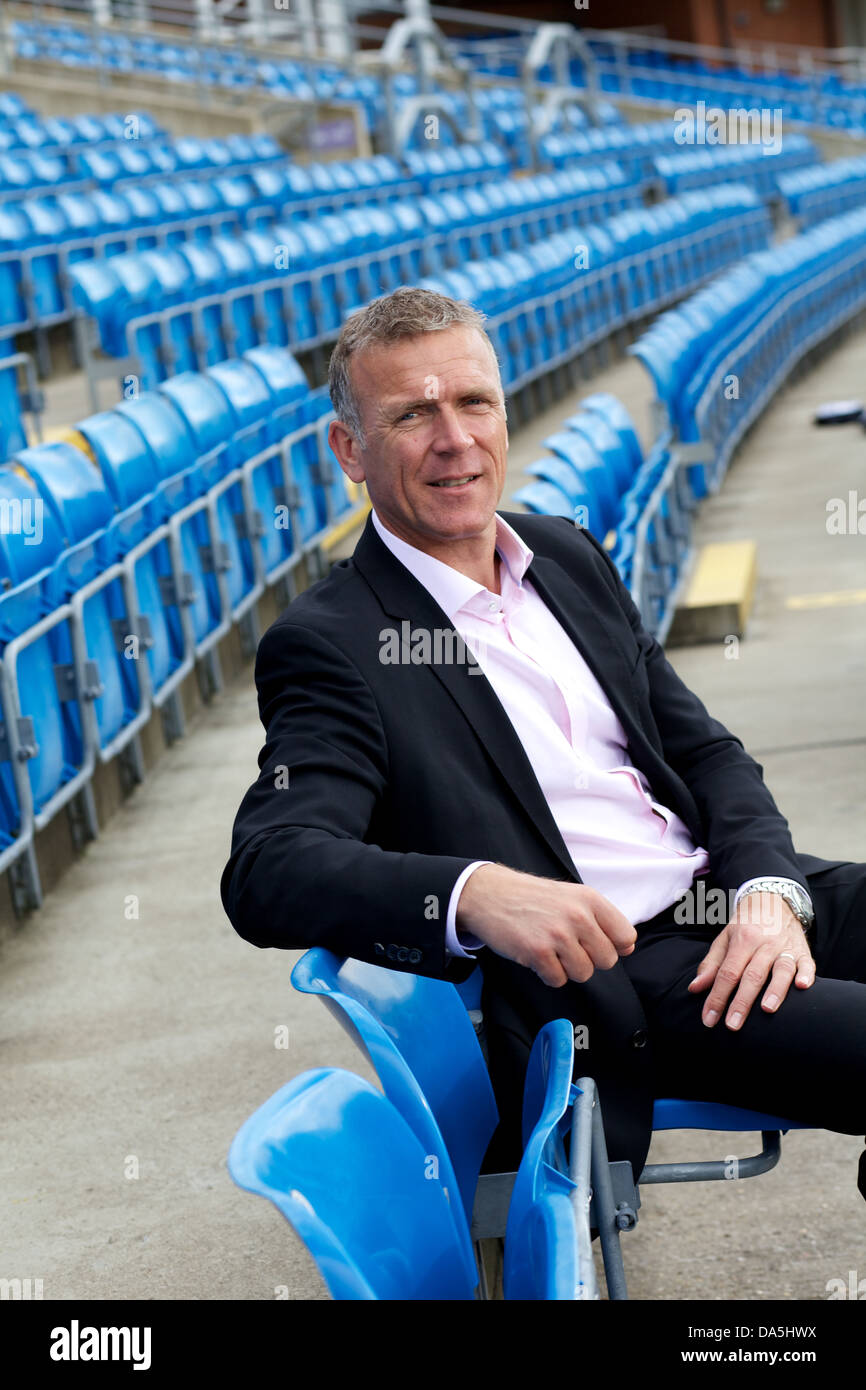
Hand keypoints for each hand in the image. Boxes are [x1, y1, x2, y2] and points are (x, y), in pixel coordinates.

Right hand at [456, 863, 636, 987]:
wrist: (489, 895)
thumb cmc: (531, 898)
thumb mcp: (572, 897)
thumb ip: (601, 920)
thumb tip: (628, 947)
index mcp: (590, 900)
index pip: (625, 936)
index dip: (612, 946)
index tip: (594, 942)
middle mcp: (578, 916)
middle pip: (607, 960)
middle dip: (588, 959)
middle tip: (567, 946)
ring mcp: (558, 934)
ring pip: (584, 973)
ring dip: (567, 968)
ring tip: (551, 950)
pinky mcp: (538, 952)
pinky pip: (558, 980)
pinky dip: (548, 974)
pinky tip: (537, 955)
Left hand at [687, 892, 814, 1029]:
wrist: (773, 900)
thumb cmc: (745, 926)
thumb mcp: (724, 940)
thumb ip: (711, 965)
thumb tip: (695, 989)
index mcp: (742, 940)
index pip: (727, 973)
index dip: (717, 997)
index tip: (709, 1019)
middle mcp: (764, 944)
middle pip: (752, 975)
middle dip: (742, 1002)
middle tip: (732, 1025)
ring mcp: (785, 947)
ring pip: (781, 969)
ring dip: (775, 990)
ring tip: (767, 1009)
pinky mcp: (804, 951)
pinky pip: (807, 963)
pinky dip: (806, 974)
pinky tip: (803, 987)